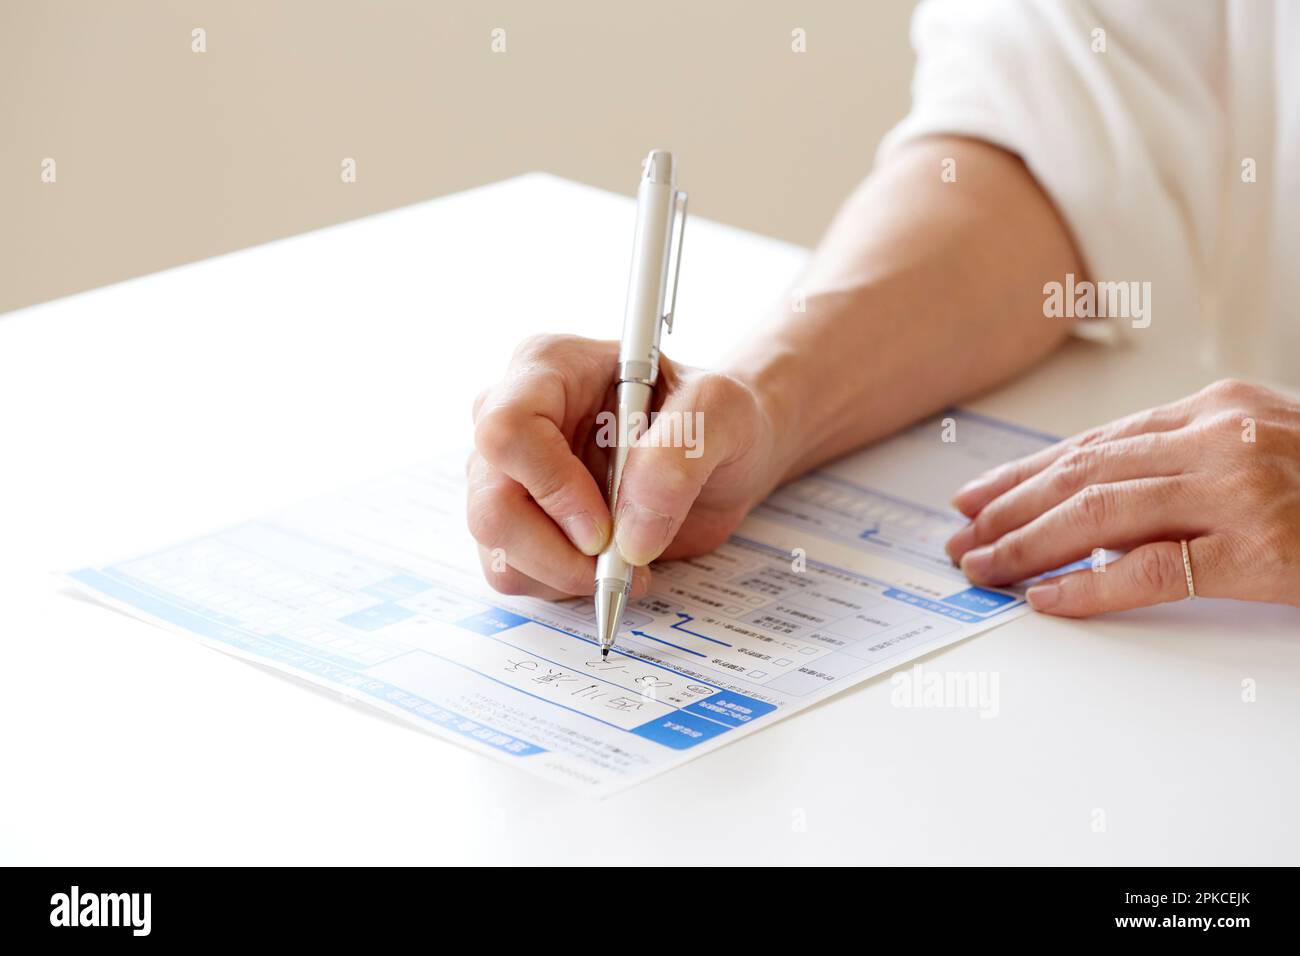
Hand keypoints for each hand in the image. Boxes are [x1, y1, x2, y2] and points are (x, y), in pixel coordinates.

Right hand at [467, 334, 781, 598]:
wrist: (720, 453)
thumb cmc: (714, 417)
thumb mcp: (722, 413)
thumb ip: (680, 454)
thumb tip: (631, 533)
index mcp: (549, 367)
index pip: (508, 430)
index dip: (552, 488)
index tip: (605, 529)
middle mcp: (514, 415)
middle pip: (492, 502)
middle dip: (555, 551)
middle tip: (618, 562)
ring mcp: (509, 473)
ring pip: (497, 545)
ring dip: (563, 573)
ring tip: (627, 561)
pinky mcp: (519, 520)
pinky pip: (511, 571)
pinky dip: (560, 584)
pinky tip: (606, 566)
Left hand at [944, 379, 1299, 616]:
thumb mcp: (1258, 443)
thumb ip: (1182, 456)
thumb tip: (1089, 491)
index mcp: (1215, 407)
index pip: (1092, 443)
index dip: (1023, 474)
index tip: (975, 497)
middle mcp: (1219, 437)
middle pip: (1082, 474)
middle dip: (1008, 509)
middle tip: (959, 538)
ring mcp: (1238, 491)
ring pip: (1098, 513)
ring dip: (1025, 545)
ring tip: (980, 567)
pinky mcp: (1259, 550)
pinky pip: (1149, 570)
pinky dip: (1085, 587)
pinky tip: (1041, 598)